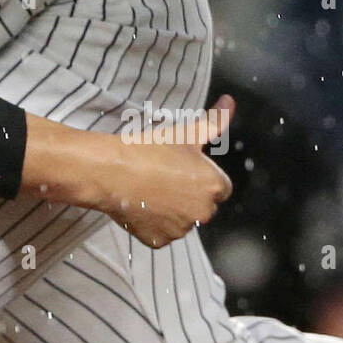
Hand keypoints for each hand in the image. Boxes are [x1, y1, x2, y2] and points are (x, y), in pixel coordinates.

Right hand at [99, 94, 235, 248]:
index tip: (182, 169)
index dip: (200, 177)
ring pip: (182, 221)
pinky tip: (140, 205)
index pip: (220, 188)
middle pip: (202, 206)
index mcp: (214, 186)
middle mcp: (203, 212)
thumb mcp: (184, 133)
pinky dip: (153, 224)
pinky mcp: (160, 242)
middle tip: (163, 177)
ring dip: (172, 211)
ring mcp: (181, 230)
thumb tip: (230, 101)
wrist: (111, 170)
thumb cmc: (149, 149)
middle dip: (188, 196)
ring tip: (149, 190)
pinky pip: (161, 234)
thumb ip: (214, 121)